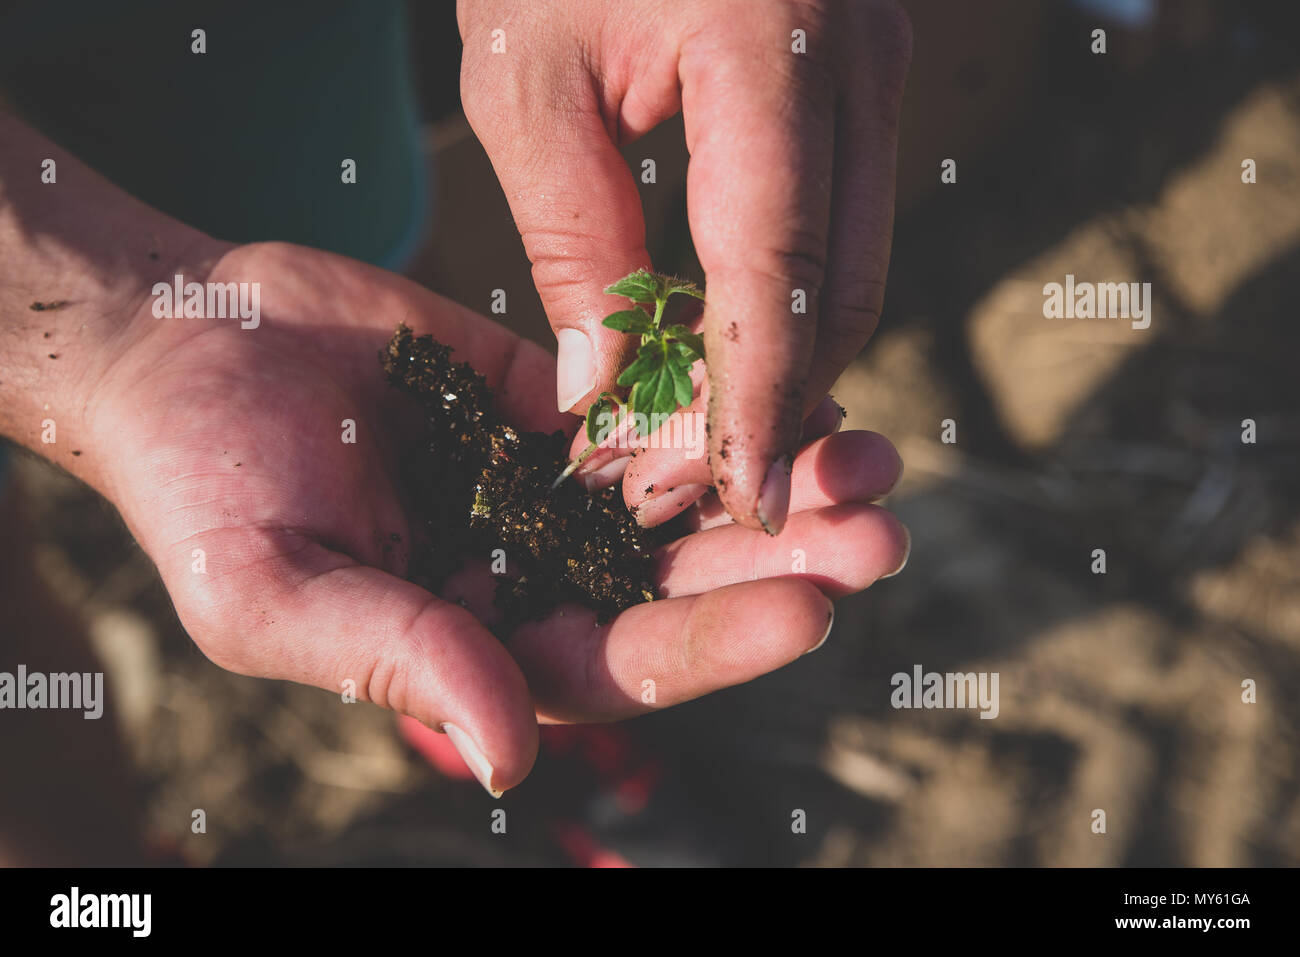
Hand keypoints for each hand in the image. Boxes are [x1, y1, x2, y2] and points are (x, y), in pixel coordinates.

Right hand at [83, 242, 908, 795]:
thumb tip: (511, 752)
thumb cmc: (202, 487)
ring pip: (681, 495)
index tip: (807, 612)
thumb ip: (397, 657)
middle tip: (876, 532)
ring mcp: (547, 485)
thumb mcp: (273, 592)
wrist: (182, 347)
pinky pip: (645, 403)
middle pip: (678, 584)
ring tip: (867, 453)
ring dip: (773, 476)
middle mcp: (534, 574)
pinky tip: (788, 380)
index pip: (619, 664)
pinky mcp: (548, 399)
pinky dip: (712, 399)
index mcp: (481, 646)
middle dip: (779, 561)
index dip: (712, 644)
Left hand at [458, 0, 911, 532]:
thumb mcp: (527, 81)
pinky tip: (722, 359)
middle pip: (842, 287)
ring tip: (695, 445)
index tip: (740, 498)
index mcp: (768, 43)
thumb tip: (608, 394)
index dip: (760, 397)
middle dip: (774, 406)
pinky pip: (841, 229)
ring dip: (784, 369)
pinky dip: (786, 309)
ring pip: (855, 270)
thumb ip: (574, 242)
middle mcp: (858, 60)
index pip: (778, 264)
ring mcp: (878, 69)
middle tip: (691, 491)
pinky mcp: (862, 87)